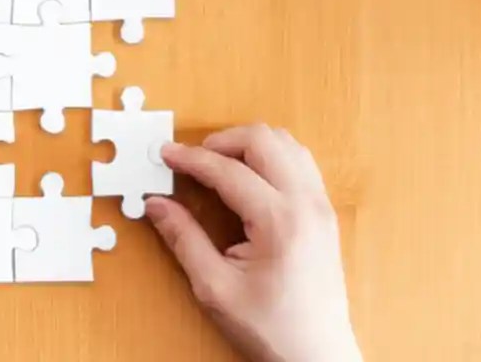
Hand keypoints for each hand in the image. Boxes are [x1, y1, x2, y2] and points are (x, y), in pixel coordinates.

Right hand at [145, 125, 361, 361]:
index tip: (164, 154)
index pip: (228, 171)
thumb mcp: (215, 287)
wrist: (318, 354)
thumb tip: (155, 203)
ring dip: (248, 145)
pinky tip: (246, 179)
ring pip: (287, 144)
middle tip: (192, 159)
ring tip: (217, 166)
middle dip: (221, 141)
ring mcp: (321, 206)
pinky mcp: (325, 213)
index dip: (191, 159)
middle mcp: (307, 205)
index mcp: (280, 223)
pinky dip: (269, 158)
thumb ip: (183, 239)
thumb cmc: (269, 327)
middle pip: (264, 140)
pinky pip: (299, 163)